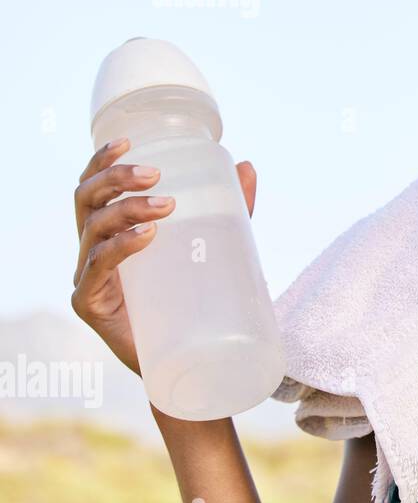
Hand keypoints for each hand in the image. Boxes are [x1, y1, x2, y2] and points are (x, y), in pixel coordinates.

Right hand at [70, 137, 257, 376]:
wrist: (188, 360)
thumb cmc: (194, 297)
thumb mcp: (214, 246)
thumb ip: (231, 209)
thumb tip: (246, 166)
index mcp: (111, 231)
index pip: (93, 187)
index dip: (102, 161)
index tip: (129, 141)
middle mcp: (92, 249)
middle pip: (86, 200)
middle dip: (115, 179)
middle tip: (155, 175)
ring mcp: (88, 277)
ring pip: (92, 228)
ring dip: (127, 209)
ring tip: (167, 206)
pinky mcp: (91, 304)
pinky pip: (96, 268)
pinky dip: (120, 247)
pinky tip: (146, 236)